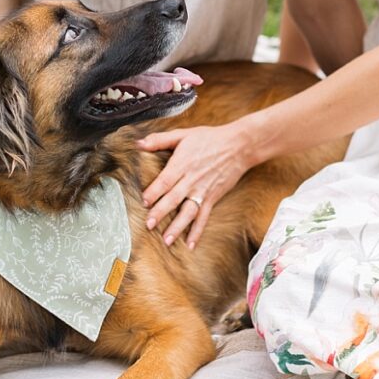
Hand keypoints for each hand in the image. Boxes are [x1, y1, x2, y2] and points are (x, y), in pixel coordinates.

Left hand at [137, 121, 255, 248]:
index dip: (154, 192)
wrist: (239, 146)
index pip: (165, 181)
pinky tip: (190, 244)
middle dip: (161, 212)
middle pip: (174, 198)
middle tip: (149, 225)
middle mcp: (192, 180)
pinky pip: (204, 217)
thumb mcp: (184, 134)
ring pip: (189, 212)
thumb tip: (139, 143)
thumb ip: (160, 140)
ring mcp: (203, 191)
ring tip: (167, 240)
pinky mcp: (212, 198)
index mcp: (182, 164)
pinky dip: (197, 231)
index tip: (144, 202)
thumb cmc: (210, 138)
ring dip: (178, 226)